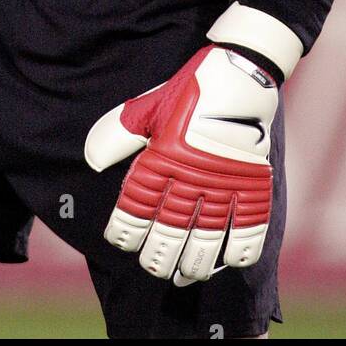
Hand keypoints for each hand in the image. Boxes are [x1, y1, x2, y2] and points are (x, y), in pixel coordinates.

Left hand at [84, 43, 278, 284]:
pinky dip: (240, 250)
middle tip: (155, 269)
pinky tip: (229, 261)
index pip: (136, 209)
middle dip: (158, 258)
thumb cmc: (188, 91)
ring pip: (207, 239)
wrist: (239, 72)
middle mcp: (191, 176)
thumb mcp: (146, 107)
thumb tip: (91, 162)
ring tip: (186, 274)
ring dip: (195, 264)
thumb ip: (117, 136)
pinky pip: (249, 227)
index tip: (121, 242)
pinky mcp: (253, 183)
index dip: (125, 232)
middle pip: (170, 233)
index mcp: (161, 158)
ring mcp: (224, 183)